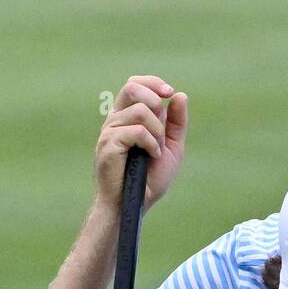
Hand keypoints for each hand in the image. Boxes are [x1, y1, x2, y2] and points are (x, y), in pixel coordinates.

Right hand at [94, 75, 188, 213]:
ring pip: (140, 111)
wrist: (135, 205)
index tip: (169, 92)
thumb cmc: (149, 180)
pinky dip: (151, 143)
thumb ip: (176, 123)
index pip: (134, 84)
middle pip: (132, 88)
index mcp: (126, 117)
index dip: (152, 83)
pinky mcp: (108, 145)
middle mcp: (115, 121)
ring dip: (157, 131)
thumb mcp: (171, 147)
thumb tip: (179, 95)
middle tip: (162, 128)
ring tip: (156, 151)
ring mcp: (109, 132)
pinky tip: (152, 156)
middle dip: (155, 102)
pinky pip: (136, 131)